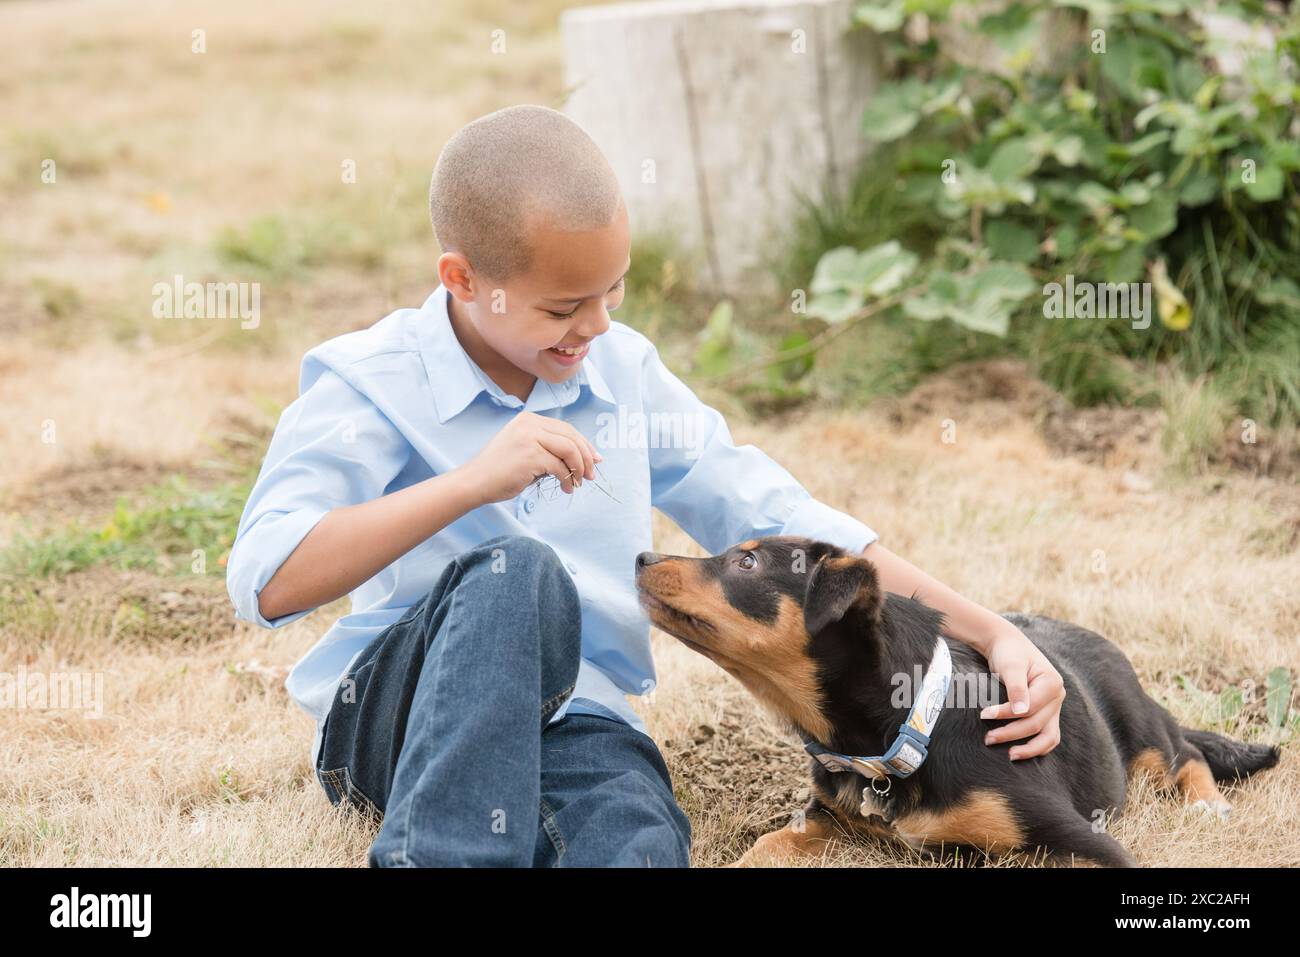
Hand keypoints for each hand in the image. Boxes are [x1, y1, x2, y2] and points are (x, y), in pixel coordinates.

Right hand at [459, 411, 600, 504]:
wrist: (475, 482)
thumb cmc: (499, 471)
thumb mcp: (525, 450)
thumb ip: (548, 448)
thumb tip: (580, 458)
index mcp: (528, 419)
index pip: (565, 429)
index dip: (584, 444)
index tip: (595, 459)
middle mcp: (530, 424)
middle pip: (571, 437)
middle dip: (586, 457)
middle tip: (592, 474)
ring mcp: (530, 437)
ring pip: (570, 450)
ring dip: (579, 468)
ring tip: (579, 482)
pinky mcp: (531, 455)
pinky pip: (560, 467)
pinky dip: (567, 479)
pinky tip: (566, 488)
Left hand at [980, 624, 1065, 759]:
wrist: (1007, 645)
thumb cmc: (1008, 653)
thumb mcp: (1011, 666)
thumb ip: (1016, 688)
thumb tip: (1021, 712)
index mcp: (1052, 683)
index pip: (1030, 708)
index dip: (1007, 714)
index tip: (984, 714)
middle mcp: (1058, 697)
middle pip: (1037, 724)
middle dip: (1011, 733)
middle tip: (987, 739)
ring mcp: (1054, 707)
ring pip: (1048, 736)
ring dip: (1029, 749)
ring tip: (1008, 755)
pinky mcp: (1047, 713)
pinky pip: (1047, 736)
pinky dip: (1036, 747)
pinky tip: (1019, 752)